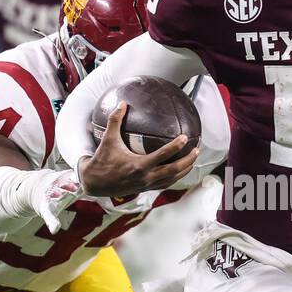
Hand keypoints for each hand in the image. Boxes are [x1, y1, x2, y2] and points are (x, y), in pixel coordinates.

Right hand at [77, 102, 197, 196]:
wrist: (94, 183)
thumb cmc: (102, 160)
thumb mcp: (108, 139)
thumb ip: (115, 120)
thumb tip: (122, 103)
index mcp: (139, 165)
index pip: (163, 155)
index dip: (176, 146)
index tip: (185, 137)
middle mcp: (146, 177)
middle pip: (174, 170)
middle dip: (188, 161)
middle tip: (197, 150)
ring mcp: (147, 185)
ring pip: (172, 179)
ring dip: (185, 170)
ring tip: (193, 160)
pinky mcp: (145, 189)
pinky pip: (165, 184)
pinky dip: (175, 177)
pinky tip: (180, 170)